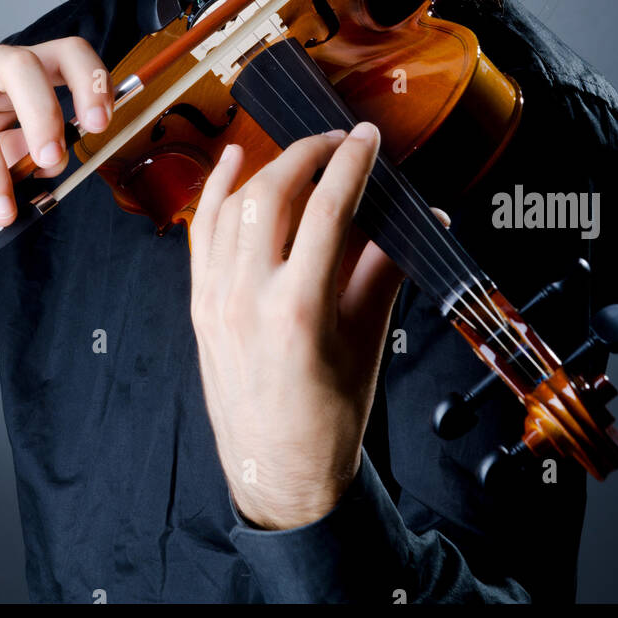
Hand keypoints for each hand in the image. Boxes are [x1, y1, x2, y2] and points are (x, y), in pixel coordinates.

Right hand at [0, 37, 113, 235]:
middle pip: (20, 66)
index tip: (99, 123)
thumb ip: (29, 150)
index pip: (65, 53)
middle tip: (51, 158)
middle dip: (42, 113)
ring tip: (1, 212)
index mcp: (16, 67)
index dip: (89, 82)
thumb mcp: (2, 147)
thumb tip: (51, 160)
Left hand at [189, 122, 406, 529]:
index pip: (327, 209)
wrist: (278, 477)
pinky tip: (232, 163)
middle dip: (307, 155)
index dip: (350, 163)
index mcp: (299, 309)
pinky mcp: (200, 306)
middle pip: (274, 194)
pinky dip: (216, 191)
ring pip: (234, 206)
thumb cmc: (328, 421)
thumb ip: (385, 270)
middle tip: (337, 143)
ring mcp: (216, 300)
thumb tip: (417, 220)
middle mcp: (248, 298)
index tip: (366, 140)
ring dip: (268, 169)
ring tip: (300, 154)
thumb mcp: (367, 343)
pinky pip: (201, 233)